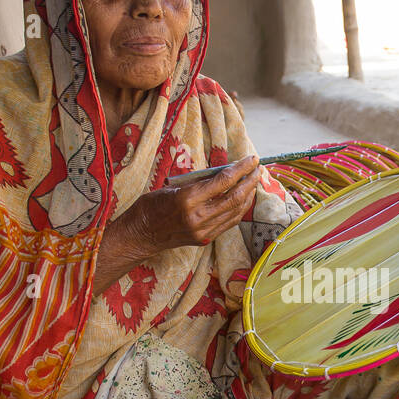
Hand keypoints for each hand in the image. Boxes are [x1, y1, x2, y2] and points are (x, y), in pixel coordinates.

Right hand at [92, 155, 259, 295]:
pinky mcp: (205, 239)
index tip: (252, 159)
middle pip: (235, 197)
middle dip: (250, 181)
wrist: (141, 233)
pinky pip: (229, 222)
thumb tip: (225, 173)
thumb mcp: (175, 186)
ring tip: (254, 182)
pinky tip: (244, 199)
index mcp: (188, 199)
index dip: (241, 169)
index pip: (223, 181)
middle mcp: (198, 216)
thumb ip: (200, 182)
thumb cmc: (153, 205)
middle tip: (258, 168)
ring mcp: (203, 231)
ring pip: (236, 211)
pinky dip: (240, 209)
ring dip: (248, 195)